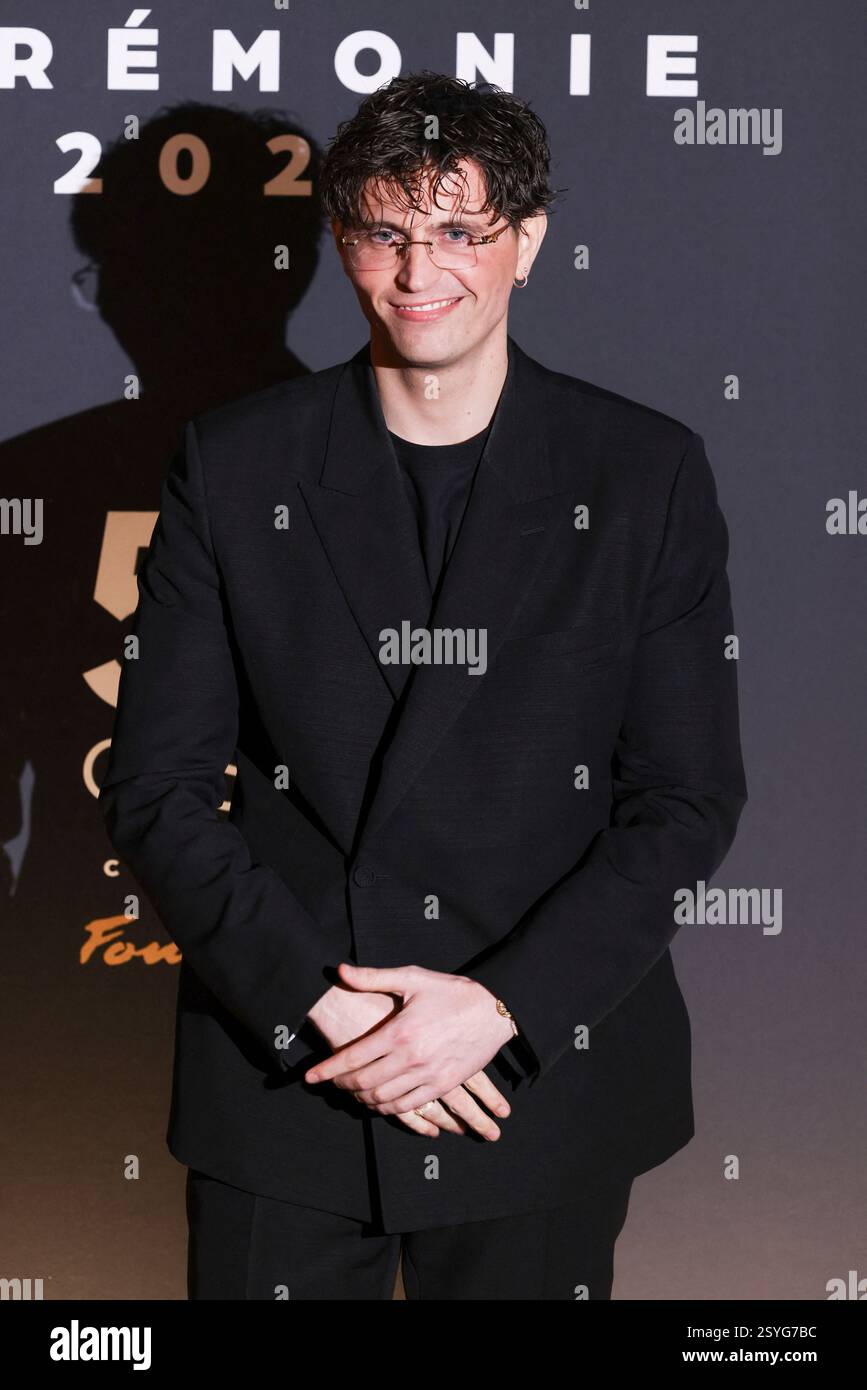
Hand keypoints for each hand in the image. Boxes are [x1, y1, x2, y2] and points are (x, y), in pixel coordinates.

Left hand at [304, 963, 515, 1126]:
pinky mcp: (443, 1085)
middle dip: (341, 1086)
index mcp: (399, 1031)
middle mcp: (411, 1058)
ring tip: (352, 1092)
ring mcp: (428, 1075)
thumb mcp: (412, 978)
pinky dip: (388, 1108)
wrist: (495, 1009)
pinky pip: (409, 1106)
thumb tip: (340, 971)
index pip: (353, 1058)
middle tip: (331, 1083)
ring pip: (384, 1100)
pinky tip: (380, 1102)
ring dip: (362, 1100)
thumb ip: (373, 977)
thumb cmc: (452, 991)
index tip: (310, 1077)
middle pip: (364, 1083)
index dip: (327, 1070)